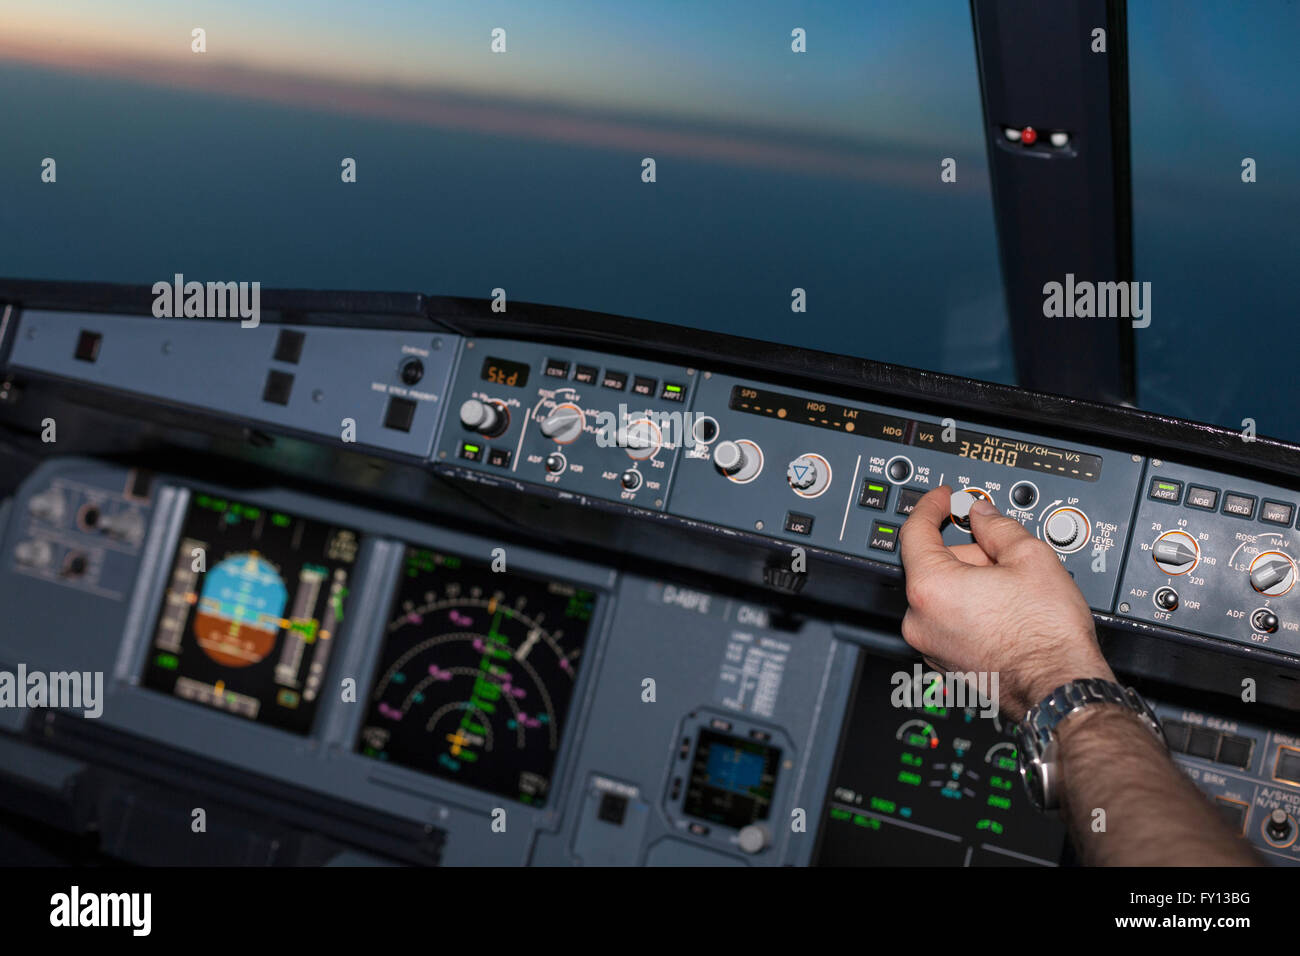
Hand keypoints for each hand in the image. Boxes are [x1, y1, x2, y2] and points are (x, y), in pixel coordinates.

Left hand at [898, 485, 1113, 715]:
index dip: (931, 507)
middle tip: (1008, 561)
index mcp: (930, 588)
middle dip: (970, 554)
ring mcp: (930, 646)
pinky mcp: (945, 663)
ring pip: (945, 595)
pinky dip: (972, 610)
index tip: (944, 498)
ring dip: (973, 584)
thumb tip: (982, 515)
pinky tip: (1006, 616)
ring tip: (1014, 595)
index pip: (914, 532)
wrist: (1059, 688)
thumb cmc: (1046, 635)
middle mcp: (920, 621)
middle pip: (936, 565)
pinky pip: (951, 621)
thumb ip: (997, 526)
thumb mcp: (1030, 557)